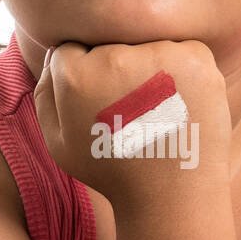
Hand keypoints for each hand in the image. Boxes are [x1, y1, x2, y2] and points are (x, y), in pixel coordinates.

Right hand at [32, 39, 232, 212]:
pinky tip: (180, 104)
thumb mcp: (57, 140)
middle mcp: (113, 58)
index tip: (102, 107)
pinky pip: (181, 47)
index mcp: (74, 75)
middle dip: (117, 71)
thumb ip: (45, 91)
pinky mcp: (195, 58)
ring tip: (158, 112)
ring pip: (145, 44)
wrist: (171, 196)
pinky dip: (183, 70)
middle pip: (110, 44)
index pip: (72, 50)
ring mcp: (158, 55)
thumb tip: (56, 50)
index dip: (87, 80)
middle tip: (132, 113)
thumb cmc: (111, 168)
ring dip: (150, 68)